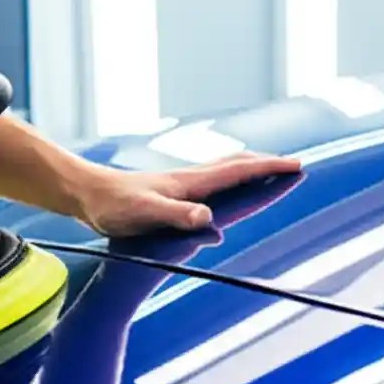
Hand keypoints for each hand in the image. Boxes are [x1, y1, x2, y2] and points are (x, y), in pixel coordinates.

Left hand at [76, 153, 301, 236]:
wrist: (86, 193)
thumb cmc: (113, 207)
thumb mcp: (145, 215)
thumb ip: (177, 216)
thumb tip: (209, 219)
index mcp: (191, 184)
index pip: (239, 172)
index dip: (269, 169)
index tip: (296, 166)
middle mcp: (191, 179)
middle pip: (237, 165)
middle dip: (267, 164)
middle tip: (293, 165)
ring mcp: (182, 183)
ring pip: (226, 169)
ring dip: (251, 167)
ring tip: (269, 168)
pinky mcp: (173, 190)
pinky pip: (213, 180)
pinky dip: (231, 176)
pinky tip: (225, 184)